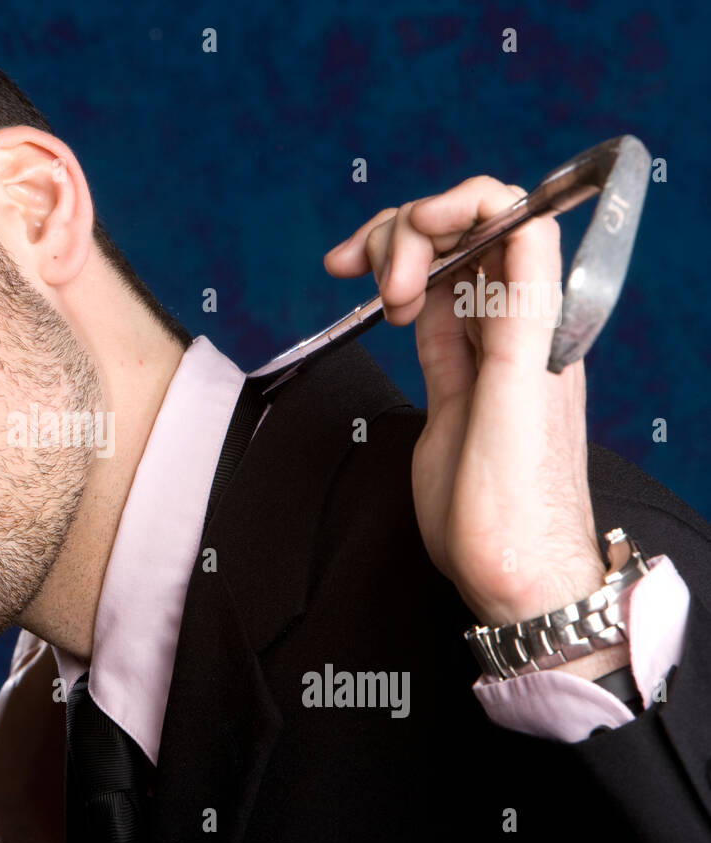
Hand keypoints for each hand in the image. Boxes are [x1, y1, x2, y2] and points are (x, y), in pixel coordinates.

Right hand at [324, 176, 605, 625]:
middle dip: (412, 235)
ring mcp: (482, 352)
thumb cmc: (517, 503)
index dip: (459, 205)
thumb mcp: (521, 396)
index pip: (511, 221)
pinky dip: (398, 296)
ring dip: (397, 260)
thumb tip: (519, 222)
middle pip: (466, 236)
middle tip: (379, 283)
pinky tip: (379, 300)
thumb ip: (520, 307)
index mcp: (540, 318)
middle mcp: (514, 326)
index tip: (412, 229)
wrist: (508, 572)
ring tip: (367, 290)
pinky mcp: (453, 381)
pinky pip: (428, 314)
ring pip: (441, 271)